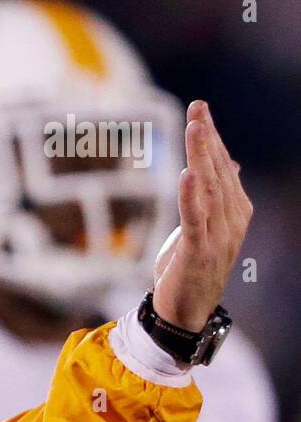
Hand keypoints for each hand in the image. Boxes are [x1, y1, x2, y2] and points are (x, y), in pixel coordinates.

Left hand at [151, 100, 252, 330]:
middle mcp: (232, 220)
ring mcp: (218, 236)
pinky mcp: (199, 252)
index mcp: (234, 211)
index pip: (223, 167)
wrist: (186, 313)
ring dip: (202, 158)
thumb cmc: (192, 268)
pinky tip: (187, 174)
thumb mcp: (205, 227)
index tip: (201, 110)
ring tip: (196, 129)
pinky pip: (195, 219)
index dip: (212, 138)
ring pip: (209, 189)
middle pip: (218, 172)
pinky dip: (191, 196)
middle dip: (208, 139)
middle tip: (199, 108)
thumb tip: (232, 164)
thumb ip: (216, 196)